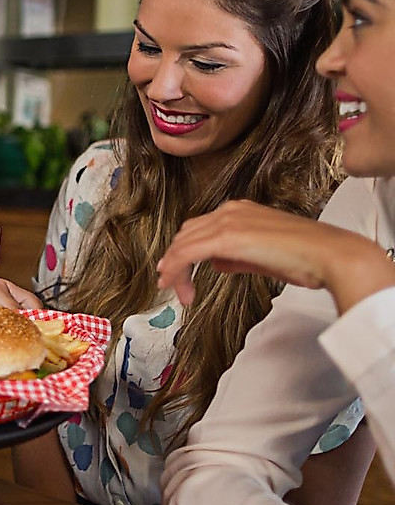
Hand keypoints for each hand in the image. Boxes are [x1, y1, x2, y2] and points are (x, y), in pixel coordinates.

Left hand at [156, 200, 394, 315]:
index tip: (177, 272)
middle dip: (175, 262)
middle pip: (186, 235)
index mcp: (240, 211)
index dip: (183, 252)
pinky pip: (188, 253)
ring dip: (175, 270)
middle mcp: (230, 211)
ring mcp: (228, 221)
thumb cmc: (306, 258)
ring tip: (178, 292)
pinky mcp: (227, 237)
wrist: (330, 255)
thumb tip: (216, 262)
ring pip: (183, 244)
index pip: (198, 230)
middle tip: (174, 287)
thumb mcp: (262, 256)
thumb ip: (236, 257)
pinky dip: (177, 269)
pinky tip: (178, 285)